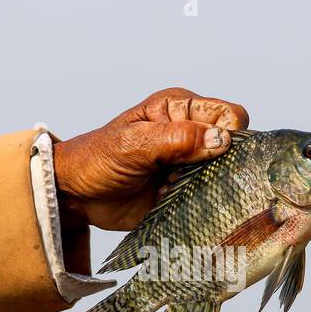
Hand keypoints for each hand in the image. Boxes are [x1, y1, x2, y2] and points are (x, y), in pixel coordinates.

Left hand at [53, 87, 249, 230]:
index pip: (230, 116)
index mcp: (181, 109)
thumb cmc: (98, 158)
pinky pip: (208, 198)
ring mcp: (189, 163)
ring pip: (223, 175)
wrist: (78, 194)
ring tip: (168, 187)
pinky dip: (192, 202)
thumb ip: (178, 139)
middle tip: (177, 174)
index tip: (201, 154)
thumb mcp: (134, 144)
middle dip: (214, 166)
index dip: (227, 135)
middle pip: (232, 148)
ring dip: (200, 186)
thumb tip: (221, 140)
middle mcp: (190, 132)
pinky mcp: (184, 189)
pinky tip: (166, 199)